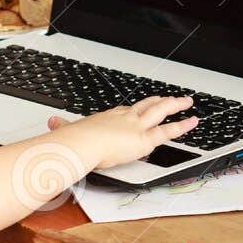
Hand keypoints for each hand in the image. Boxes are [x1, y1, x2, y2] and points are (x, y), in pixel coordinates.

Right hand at [49, 95, 196, 169]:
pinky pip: (167, 131)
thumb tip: (50, 125)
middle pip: (146, 105)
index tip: (142, 106)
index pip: (126, 110)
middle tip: (170, 98)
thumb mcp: (67, 131)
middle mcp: (124, 117)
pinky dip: (182, 126)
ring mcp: (136, 126)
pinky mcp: (144, 138)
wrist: (79, 144)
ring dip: (175, 105)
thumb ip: (61, 128)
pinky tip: (192, 122)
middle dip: (160, 101)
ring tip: (186, 102)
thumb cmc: (74, 141)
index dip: (136, 109)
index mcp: (107, 116)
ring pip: (160, 111)